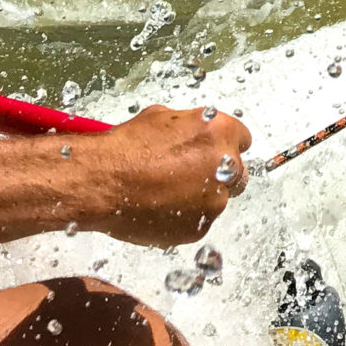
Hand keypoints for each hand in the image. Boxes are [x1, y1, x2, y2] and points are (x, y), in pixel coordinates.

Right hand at [86, 104, 251, 246]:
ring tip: (167, 193)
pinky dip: (184, 217)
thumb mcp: (162, 118)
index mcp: (219, 131)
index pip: (242, 140)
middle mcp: (224, 165)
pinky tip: (159, 208)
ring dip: (200, 197)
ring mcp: (214, 200)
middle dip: (219, 174)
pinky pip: (198, 221)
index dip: (224, 145)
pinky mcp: (199, 228)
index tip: (211, 151)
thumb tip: (192, 134)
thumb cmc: (127, 147)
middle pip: (238, 173)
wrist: (103, 182)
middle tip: (192, 175)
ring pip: (216, 199)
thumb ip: (190, 127)